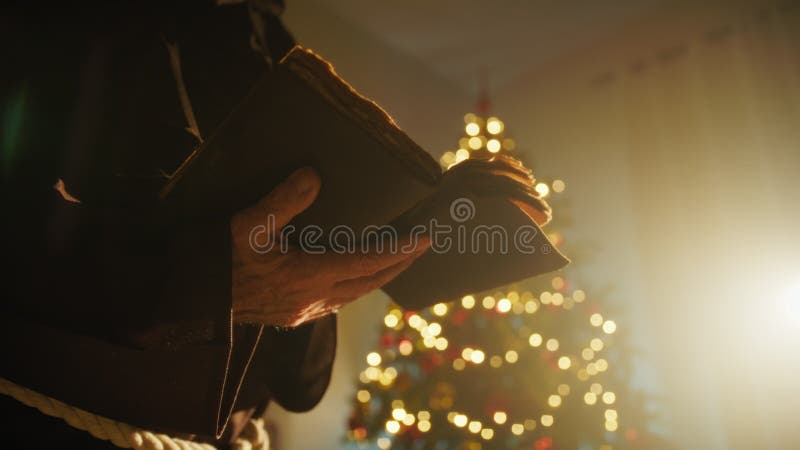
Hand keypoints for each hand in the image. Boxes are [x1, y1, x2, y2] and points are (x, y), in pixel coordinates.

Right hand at [230, 167, 429, 326]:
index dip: (400, 248)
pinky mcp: (294, 315)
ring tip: (397, 260)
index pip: (369, 260)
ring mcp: (306, 310)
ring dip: (380, 276)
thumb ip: (283, 200)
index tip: (424, 236)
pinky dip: (357, 286)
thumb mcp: (249, 224)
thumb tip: (312, 176)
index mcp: (311, 274)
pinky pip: (339, 301)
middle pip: (371, 280)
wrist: (196, 300)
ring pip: (356, 294)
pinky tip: (355, 279)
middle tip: (422, 246)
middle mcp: (316, 297)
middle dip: (400, 263)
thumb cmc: (220, 260)